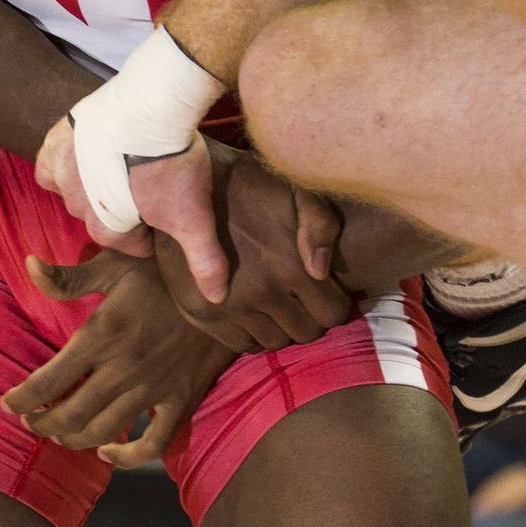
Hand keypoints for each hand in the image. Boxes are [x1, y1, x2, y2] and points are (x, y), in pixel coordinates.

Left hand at [1, 251, 234, 468]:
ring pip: (103, 432)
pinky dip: (126, 457)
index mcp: (102, 335)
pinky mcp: (179, 400)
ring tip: (59, 434)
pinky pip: (152, 444)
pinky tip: (109, 452)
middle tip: (30, 421)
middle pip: (70, 414)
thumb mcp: (116, 264)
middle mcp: (122, 369)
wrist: (223, 285)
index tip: (7, 403)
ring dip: (74, 439)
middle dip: (42, 423)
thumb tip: (28, 266)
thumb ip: (70, 277)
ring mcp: (152, 389)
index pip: (49, 379)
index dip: (22, 397)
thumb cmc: (164, 270)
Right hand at [34, 115, 196, 266]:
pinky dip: (61, 166)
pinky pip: (48, 166)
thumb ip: (205, 260)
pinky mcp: (58, 140)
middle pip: (99, 217)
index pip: (127, 243)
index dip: (148, 232)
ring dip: (92, 187)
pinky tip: (83, 158)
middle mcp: (78, 205)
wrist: (154, 104)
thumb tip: (217, 299)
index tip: (162, 215)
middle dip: (121, 209)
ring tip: (121, 169)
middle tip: (145, 188)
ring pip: (73, 192)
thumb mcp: (196, 216)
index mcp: (108, 228)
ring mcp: (65, 171)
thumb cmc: (172, 163)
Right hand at [149, 141, 347, 354]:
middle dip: (311, 318)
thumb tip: (321, 271)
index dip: (334, 304)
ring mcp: (228, 306)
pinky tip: (255, 312)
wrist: (191, 182)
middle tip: (304, 300)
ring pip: (273, 342)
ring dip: (282, 328)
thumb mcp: (297, 188)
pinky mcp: (200, 310)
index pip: (332, 313)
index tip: (327, 293)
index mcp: (290, 266)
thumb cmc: (253, 183)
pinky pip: (239, 344)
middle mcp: (261, 292)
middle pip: (305, 333)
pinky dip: (252, 334)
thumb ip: (321, 223)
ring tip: (280, 305)